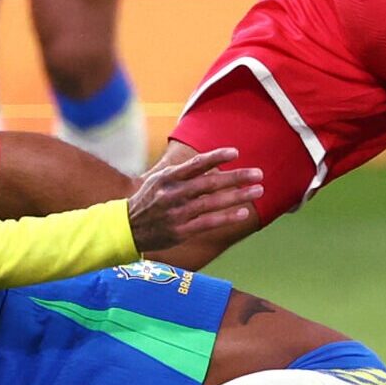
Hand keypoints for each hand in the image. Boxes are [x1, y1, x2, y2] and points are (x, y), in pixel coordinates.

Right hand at [124, 147, 263, 253]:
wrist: (127, 229)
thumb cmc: (148, 200)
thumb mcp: (159, 180)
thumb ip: (182, 172)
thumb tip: (211, 163)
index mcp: (168, 178)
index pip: (196, 164)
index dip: (216, 156)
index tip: (236, 153)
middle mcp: (174, 194)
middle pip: (210, 183)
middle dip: (236, 177)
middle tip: (258, 174)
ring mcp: (178, 213)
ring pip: (213, 203)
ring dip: (238, 196)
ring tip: (257, 191)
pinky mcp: (181, 231)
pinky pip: (208, 223)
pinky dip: (226, 217)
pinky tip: (243, 212)